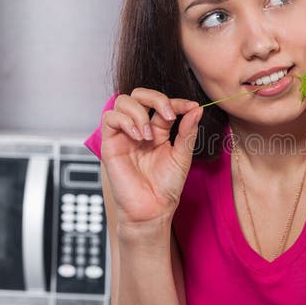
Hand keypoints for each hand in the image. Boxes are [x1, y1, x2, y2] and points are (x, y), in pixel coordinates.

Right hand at [101, 88, 202, 225]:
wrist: (153, 209)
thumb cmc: (166, 187)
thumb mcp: (182, 156)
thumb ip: (188, 132)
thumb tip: (196, 108)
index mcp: (158, 130)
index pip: (162, 104)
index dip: (176, 102)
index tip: (191, 107)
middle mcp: (140, 129)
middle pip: (139, 95)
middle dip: (155, 98)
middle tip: (168, 115)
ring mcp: (124, 135)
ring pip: (123, 101)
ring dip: (139, 112)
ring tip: (148, 135)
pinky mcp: (110, 143)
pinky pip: (110, 118)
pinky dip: (125, 121)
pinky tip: (138, 137)